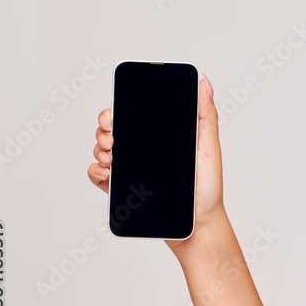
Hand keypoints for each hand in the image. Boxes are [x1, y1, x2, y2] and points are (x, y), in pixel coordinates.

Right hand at [88, 75, 227, 255]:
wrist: (197, 223)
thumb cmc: (207, 187)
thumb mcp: (208, 147)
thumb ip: (204, 115)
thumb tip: (203, 82)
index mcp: (161, 136)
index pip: (134, 115)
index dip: (118, 110)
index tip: (114, 114)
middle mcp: (143, 150)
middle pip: (112, 130)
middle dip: (104, 128)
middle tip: (112, 137)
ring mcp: (131, 169)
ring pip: (102, 150)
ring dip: (100, 149)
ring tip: (112, 157)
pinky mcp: (123, 189)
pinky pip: (99, 176)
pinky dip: (97, 171)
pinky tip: (107, 172)